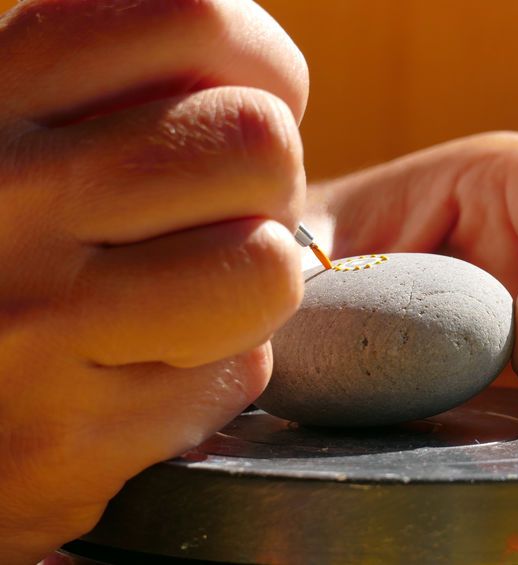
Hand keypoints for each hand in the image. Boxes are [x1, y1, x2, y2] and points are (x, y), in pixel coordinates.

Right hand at [0, 1, 306, 561]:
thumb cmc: (0, 250)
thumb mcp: (23, 136)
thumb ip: (116, 91)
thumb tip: (256, 81)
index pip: (196, 19)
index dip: (265, 69)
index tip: (250, 111)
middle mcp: (2, 195)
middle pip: (259, 142)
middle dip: (269, 186)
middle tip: (216, 220)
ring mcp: (28, 324)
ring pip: (269, 264)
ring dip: (257, 284)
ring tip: (192, 297)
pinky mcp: (63, 440)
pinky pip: (236, 374)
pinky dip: (214, 373)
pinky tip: (143, 374)